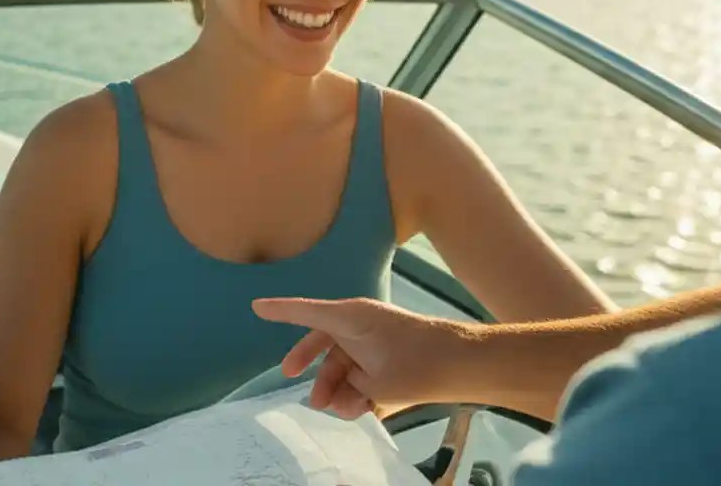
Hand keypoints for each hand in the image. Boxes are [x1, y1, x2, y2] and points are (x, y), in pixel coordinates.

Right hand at [252, 297, 474, 419]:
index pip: (307, 313)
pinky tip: (363, 411)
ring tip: (347, 410)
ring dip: (341, 392)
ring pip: (345, 369)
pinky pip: (364, 379)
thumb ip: (347, 386)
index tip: (256, 308)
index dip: (282, 311)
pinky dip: (360, 396)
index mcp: (350, 318)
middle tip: (306, 394)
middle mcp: (360, 328)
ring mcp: (375, 345)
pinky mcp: (390, 362)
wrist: (463, 364)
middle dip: (316, 375)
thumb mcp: (373, 378)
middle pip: (325, 349)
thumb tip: (337, 397)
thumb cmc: (415, 360)